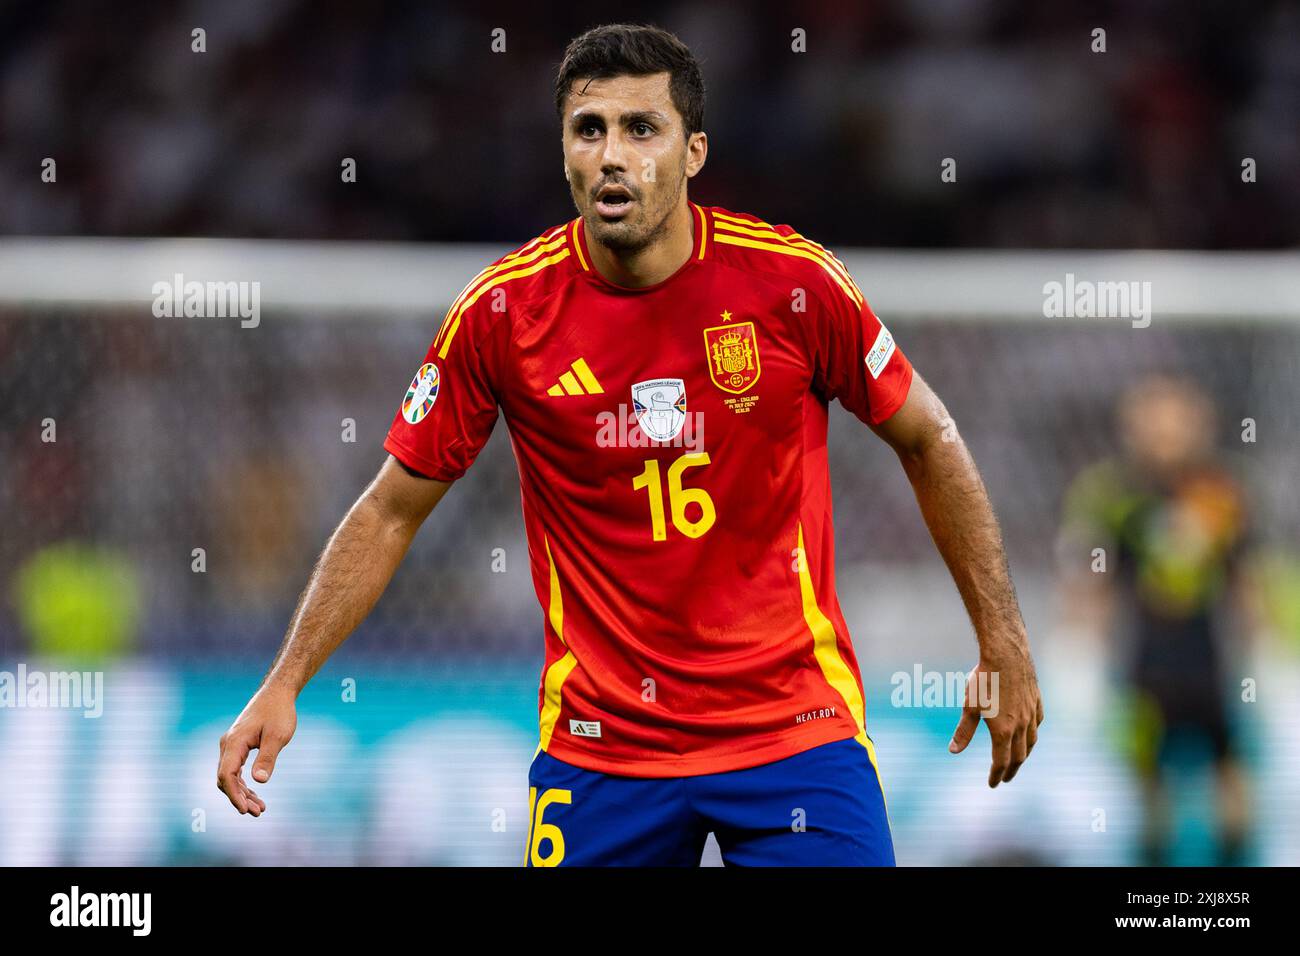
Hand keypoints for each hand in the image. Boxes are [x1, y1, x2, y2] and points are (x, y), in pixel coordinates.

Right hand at [217, 683, 297, 815]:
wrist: (277, 694)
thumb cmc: (279, 712)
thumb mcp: (277, 736)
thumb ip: (267, 758)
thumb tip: (259, 781)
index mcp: (234, 742)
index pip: (227, 775)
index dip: (234, 795)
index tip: (245, 810)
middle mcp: (228, 745)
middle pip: (226, 779)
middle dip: (240, 798)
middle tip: (259, 812)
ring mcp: (231, 745)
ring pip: (230, 776)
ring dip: (242, 793)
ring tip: (260, 808)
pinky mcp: (238, 746)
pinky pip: (235, 770)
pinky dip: (244, 783)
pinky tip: (256, 794)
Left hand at [948, 648, 1043, 786]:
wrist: (1007, 655)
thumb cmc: (984, 680)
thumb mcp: (969, 706)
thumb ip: (963, 731)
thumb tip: (953, 751)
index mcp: (1003, 731)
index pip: (1001, 762)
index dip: (996, 775)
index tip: (992, 784)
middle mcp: (1021, 726)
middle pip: (1019, 756)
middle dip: (1011, 770)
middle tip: (1005, 778)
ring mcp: (1032, 714)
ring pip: (1031, 742)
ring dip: (1024, 755)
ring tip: (1018, 760)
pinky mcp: (1037, 701)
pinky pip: (1037, 723)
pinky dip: (1033, 733)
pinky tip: (1030, 733)